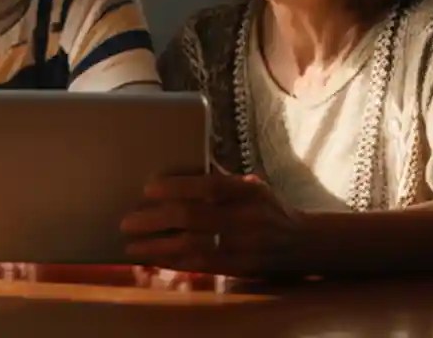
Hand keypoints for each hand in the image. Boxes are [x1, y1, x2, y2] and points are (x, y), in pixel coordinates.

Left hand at [120, 173, 308, 276]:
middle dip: (155, 219)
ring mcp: (245, 246)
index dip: (177, 186)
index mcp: (249, 190)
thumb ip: (220, 179)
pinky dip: (174, 263)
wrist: (304, 243)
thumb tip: (179, 165)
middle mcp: (247, 218)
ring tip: (131, 246)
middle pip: (195, 218)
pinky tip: (154, 260)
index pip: (209, 186)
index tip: (148, 187)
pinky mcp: (240, 268)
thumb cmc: (268, 208)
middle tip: (127, 221)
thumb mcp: (252, 186)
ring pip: (194, 247)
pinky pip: (201, 266)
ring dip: (157, 247)